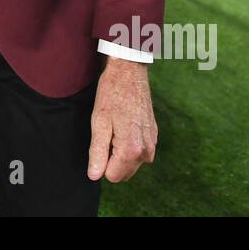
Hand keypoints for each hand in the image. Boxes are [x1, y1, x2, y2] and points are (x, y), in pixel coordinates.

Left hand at [87, 59, 157, 181]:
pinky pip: (140, 152)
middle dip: (112, 160)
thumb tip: (94, 176)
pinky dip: (130, 145)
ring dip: (121, 153)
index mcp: (131, 149)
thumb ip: (97, 152)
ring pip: (132, 164)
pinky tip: (124, 125)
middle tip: (107, 134)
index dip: (101, 162)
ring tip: (116, 128)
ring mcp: (152, 143)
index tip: (100, 141)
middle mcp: (146, 151)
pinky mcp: (154, 136)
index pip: (112, 176)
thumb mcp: (99, 122)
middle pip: (124, 173)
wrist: (130, 72)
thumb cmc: (111, 94)